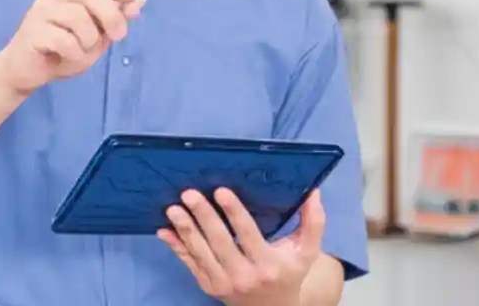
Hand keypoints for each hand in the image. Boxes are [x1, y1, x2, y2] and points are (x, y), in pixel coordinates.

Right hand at [0, 0, 144, 95]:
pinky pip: (64, 39)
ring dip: (89, 39)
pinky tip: (67, 57)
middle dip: (111, 14)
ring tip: (83, 50)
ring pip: (78, 17)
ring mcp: (41, 12)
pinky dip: (74, 53)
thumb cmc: (63, 51)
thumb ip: (114, 18)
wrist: (26, 72)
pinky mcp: (33, 32)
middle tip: (118, 36)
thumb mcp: (97, 36)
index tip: (130, 0)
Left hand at [158, 188, 325, 305]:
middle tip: (189, 193)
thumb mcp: (306, 252)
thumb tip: (313, 191)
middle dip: (203, 216)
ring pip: (200, 253)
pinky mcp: (208, 286)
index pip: (248, 235)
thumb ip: (313, 223)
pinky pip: (189, 263)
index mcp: (268, 264)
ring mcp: (223, 283)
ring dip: (185, 229)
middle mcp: (244, 275)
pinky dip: (176, 247)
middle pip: (220, 242)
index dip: (234, 212)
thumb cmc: (289, 273)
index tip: (220, 191)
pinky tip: (165, 230)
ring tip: (173, 208)